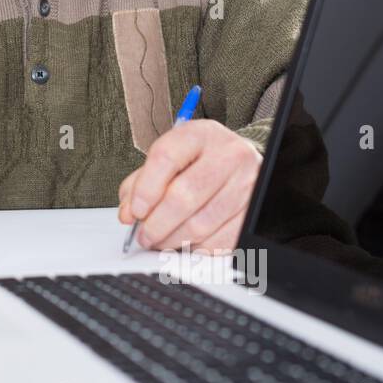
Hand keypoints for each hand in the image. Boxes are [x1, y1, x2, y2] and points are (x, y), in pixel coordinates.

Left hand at [117, 120, 260, 253]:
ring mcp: (246, 183)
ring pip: (200, 224)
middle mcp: (228, 155)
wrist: (237, 161)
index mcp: (201, 134)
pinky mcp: (253, 211)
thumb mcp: (168, 158)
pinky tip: (185, 241)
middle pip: (184, 196)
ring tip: (160, 240)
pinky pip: (218, 240)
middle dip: (156, 224)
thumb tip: (128, 215)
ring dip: (172, 240)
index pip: (166, 158)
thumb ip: (140, 182)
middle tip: (144, 235)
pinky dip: (196, 247)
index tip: (135, 211)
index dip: (145, 189)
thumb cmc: (197, 160)